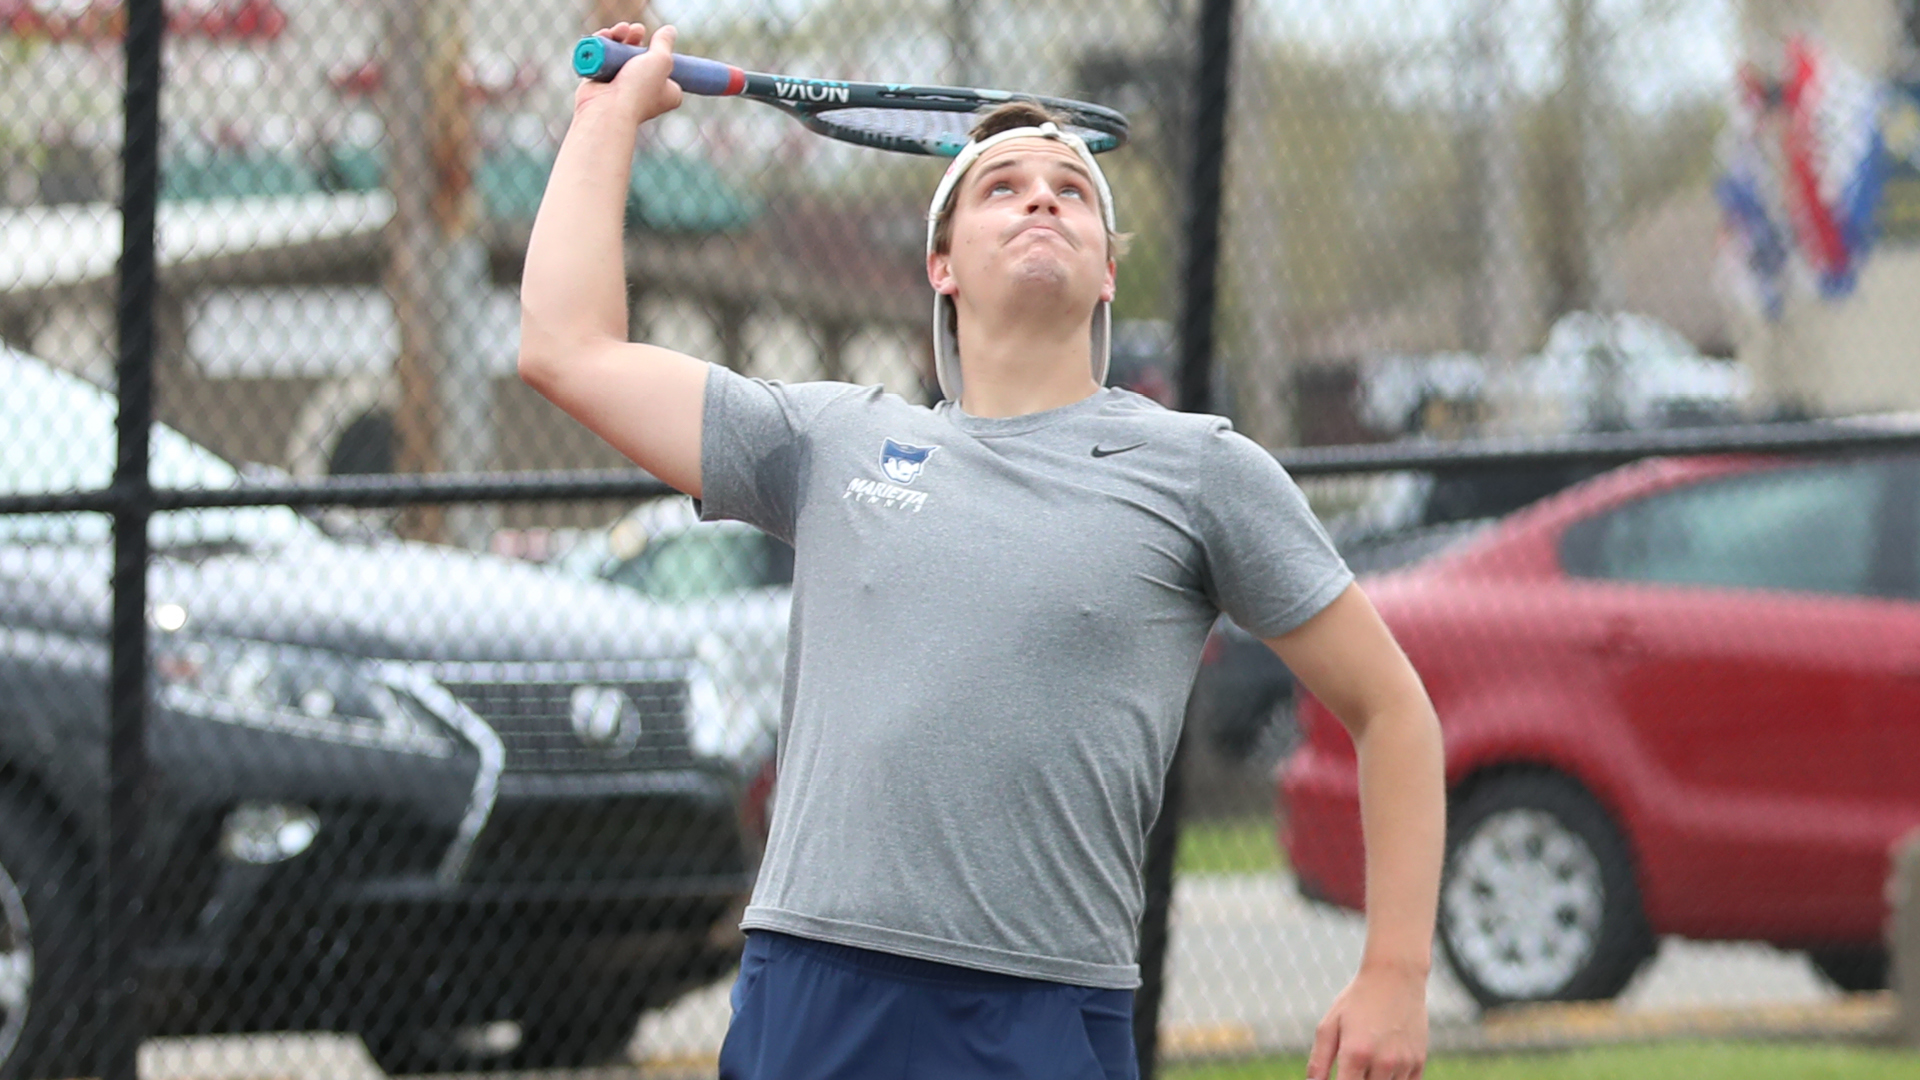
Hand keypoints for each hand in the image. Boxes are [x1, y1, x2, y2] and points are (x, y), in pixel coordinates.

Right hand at [575, 22, 683, 124]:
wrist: (608, 109)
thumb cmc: (639, 89)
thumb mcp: (661, 60)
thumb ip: (664, 43)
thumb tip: (669, 30)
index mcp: (665, 93)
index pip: (666, 71)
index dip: (660, 55)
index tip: (656, 43)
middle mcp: (644, 91)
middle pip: (639, 57)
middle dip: (636, 39)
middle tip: (636, 30)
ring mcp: (620, 87)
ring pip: (619, 55)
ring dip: (620, 37)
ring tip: (621, 29)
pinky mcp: (600, 82)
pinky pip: (601, 58)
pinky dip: (602, 45)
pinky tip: (605, 35)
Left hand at [1306, 964, 1428, 1079]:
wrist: (1395, 977)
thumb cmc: (1357, 1001)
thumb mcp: (1329, 1025)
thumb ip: (1318, 1061)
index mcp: (1355, 1053)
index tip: (1340, 1078)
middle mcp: (1382, 1062)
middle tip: (1353, 1067)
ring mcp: (1403, 1063)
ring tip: (1368, 1063)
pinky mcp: (1419, 1062)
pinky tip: (1383, 1068)